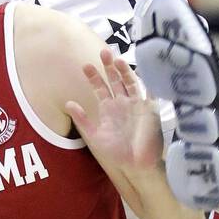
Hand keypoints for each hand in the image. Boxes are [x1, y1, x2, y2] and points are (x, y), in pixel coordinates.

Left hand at [66, 49, 163, 171]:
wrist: (137, 166)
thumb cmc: (117, 152)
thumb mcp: (95, 136)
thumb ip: (82, 120)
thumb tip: (68, 102)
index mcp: (109, 107)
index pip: (100, 87)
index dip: (93, 76)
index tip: (85, 66)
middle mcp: (123, 102)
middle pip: (115, 80)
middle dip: (109, 67)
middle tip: (103, 52)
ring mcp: (137, 104)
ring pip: (130, 82)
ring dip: (125, 71)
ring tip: (117, 60)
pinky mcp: (150, 109)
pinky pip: (150, 92)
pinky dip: (149, 81)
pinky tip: (145, 70)